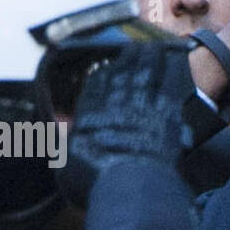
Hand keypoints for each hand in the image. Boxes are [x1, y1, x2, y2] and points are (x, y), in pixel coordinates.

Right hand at [59, 43, 196, 207]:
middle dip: (130, 61)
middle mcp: (115, 105)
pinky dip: (170, 73)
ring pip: (146, 76)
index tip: (108, 67)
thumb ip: (63, 146)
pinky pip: (168, 87)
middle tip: (137, 47)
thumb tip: (53, 130)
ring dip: (151, 60)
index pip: (96, 88)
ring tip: (155, 48)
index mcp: (90, 115)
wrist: (130, 183)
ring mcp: (142, 107)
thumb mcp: (67, 166)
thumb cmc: (94, 180)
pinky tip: (175, 64)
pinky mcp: (166, 115)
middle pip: (123, 76)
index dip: (103, 76)